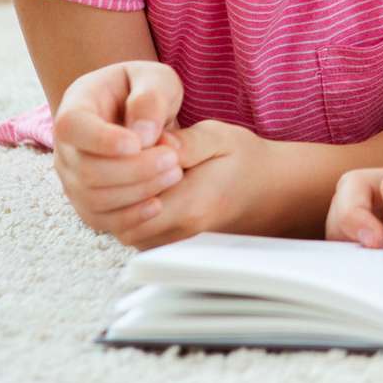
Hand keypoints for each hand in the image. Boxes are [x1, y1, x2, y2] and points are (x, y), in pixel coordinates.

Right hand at [51, 60, 184, 239]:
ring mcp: (73, 177)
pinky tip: (157, 204)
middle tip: (173, 159)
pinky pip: (101, 219)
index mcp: (77, 105)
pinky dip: (130, 217)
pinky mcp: (88, 202)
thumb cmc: (148, 93)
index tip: (137, 144)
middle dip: (133, 169)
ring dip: (137, 192)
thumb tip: (143, 135)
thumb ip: (150, 99)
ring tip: (175, 173)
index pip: (72, 126)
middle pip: (86, 169)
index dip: (101, 140)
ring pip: (93, 198)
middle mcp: (66, 146)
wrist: (144, 116)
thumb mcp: (156, 80)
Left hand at [116, 119, 277, 249]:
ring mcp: (177, 243)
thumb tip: (152, 142)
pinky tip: (139, 188)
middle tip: (122, 162)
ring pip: (126, 232)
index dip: (122, 178)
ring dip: (120, 205)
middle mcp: (182, 231)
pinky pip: (138, 235)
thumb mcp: (219, 138)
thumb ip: (185, 142)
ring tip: (129, 173)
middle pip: (122, 222)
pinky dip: (131, 214)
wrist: (268, 190)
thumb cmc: (244, 161)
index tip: (131, 152)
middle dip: (115, 193)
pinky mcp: (173, 245)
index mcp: (193, 203)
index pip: (133, 203)